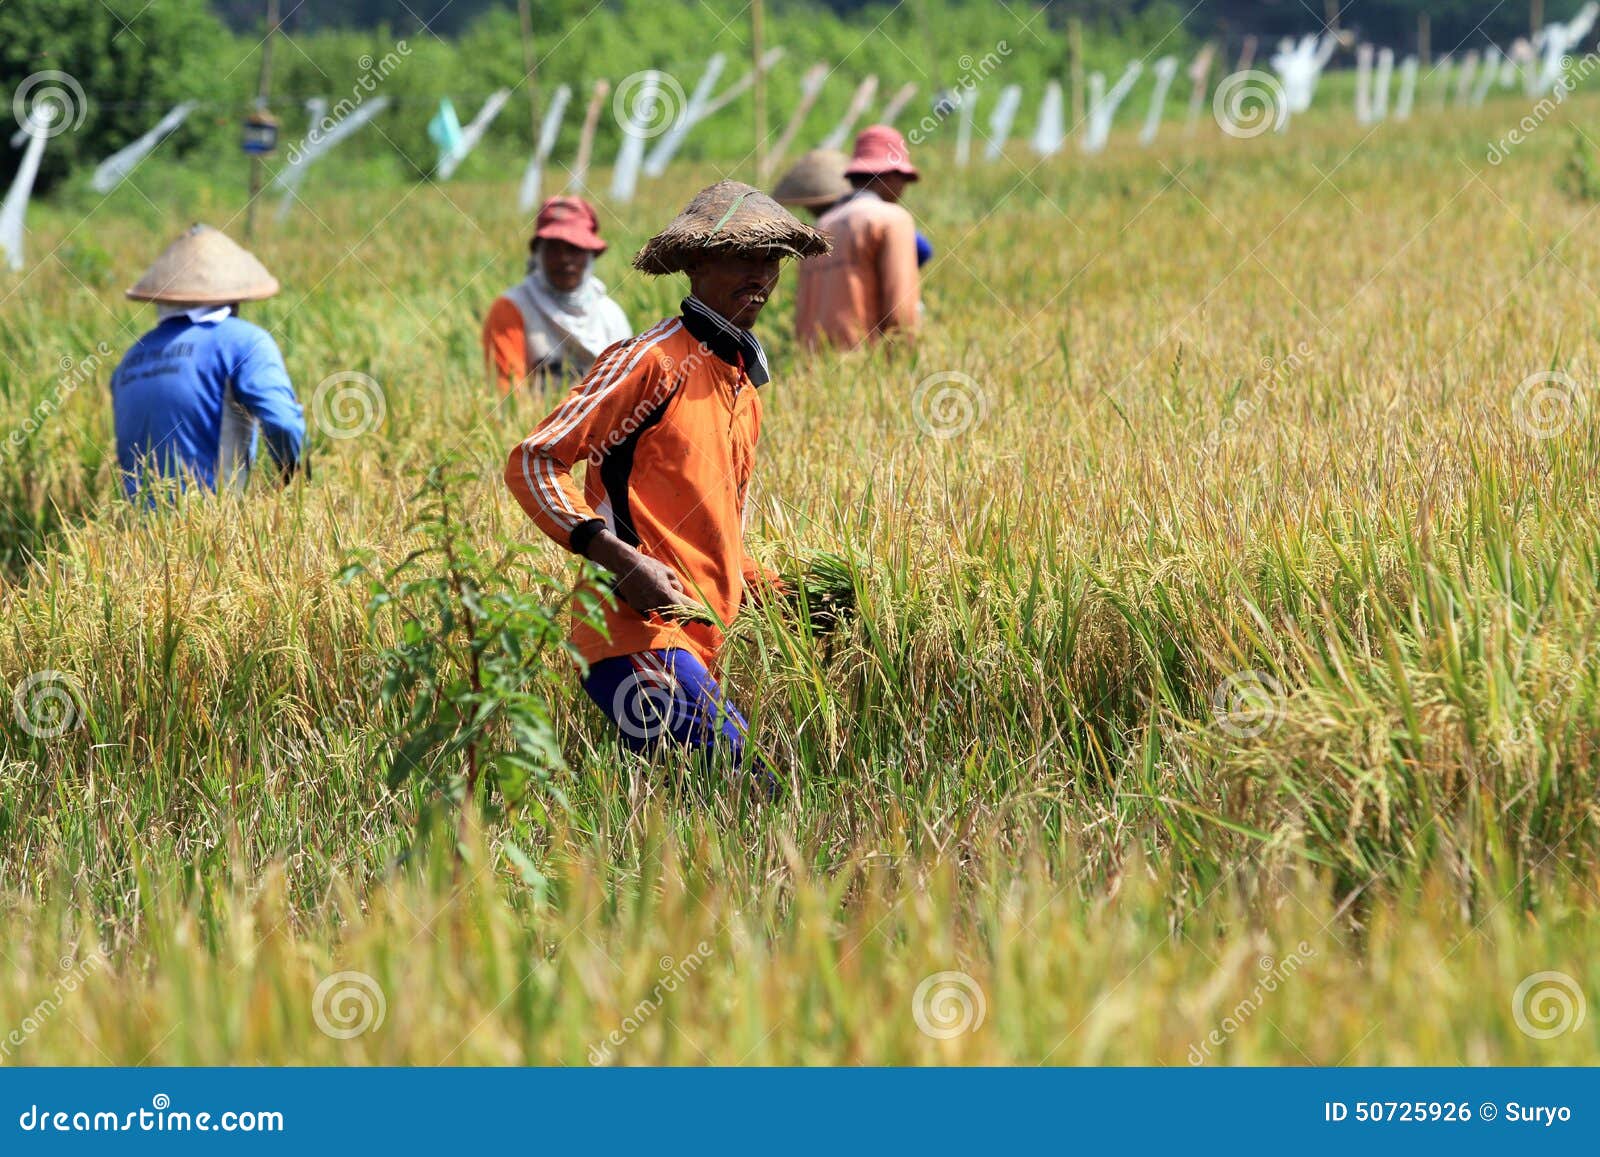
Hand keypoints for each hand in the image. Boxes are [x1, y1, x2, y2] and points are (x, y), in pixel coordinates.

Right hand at [587, 531, 712, 622]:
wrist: (626, 564)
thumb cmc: (648, 566)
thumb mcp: (667, 572)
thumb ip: (675, 584)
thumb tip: (679, 592)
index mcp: (666, 594)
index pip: (683, 610)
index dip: (694, 615)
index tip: (706, 620)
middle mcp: (656, 603)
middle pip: (671, 615)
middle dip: (676, 613)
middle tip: (683, 613)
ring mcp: (645, 605)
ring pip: (658, 611)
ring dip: (661, 606)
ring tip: (657, 593)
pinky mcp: (636, 605)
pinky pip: (647, 607)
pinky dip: (648, 602)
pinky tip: (644, 591)